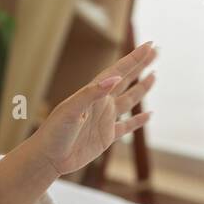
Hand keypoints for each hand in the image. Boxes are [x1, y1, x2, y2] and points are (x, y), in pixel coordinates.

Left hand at [33, 41, 157, 176]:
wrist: (47, 158)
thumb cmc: (55, 132)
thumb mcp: (71, 110)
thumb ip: (91, 94)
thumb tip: (114, 78)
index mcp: (92, 94)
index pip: (118, 72)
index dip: (134, 58)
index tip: (149, 45)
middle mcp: (100, 104)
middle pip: (126, 80)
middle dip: (140, 66)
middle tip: (156, 50)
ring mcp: (104, 120)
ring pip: (129, 101)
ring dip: (142, 89)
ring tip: (154, 75)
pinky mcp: (106, 137)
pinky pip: (126, 126)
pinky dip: (138, 121)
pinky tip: (148, 114)